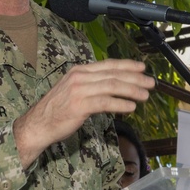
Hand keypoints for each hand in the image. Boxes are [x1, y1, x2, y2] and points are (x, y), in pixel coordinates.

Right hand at [14, 59, 152, 167]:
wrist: (38, 124)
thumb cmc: (57, 110)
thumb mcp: (73, 90)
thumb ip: (91, 85)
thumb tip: (113, 86)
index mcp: (79, 71)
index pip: (108, 65)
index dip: (127, 65)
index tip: (142, 67)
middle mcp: (79, 77)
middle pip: (113, 74)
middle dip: (135, 78)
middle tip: (151, 83)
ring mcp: (79, 90)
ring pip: (112, 86)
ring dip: (132, 90)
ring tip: (145, 95)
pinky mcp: (79, 105)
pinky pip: (105, 102)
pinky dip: (120, 104)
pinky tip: (131, 107)